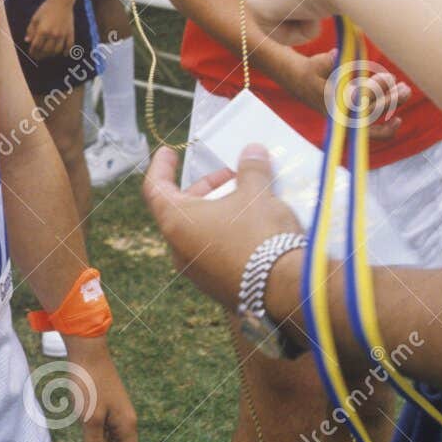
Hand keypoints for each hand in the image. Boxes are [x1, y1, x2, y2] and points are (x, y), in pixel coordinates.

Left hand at [25, 0, 74, 58]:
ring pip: (57, 50)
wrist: (61, 2)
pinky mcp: (70, 33)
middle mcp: (52, 35)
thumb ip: (30, 30)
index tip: (31, 54)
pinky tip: (63, 54)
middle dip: (40, 55)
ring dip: (51, 55)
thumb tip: (27, 41)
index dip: (33, 52)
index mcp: (42, 30)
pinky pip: (69, 46)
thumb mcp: (35, 18)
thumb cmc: (46, 9)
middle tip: (38, 57)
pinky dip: (66, 52)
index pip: (36, 46)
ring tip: (48, 55)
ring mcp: (62, 35)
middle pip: (46, 51)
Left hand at [62, 338, 137, 441]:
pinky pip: (102, 430)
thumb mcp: (90, 418)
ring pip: (110, 441)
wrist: (87, 352)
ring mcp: (115, 413)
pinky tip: (84, 439)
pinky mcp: (105, 406)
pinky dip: (94, 438)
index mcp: (127, 426)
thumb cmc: (90, 383)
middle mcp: (125, 422)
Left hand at [141, 144, 300, 306]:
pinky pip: (214, 252)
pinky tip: (253, 226)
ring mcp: (197, 272)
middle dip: (205, 188)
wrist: (286, 291)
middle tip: (230, 175)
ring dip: (219, 210)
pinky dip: (226, 233)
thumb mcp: (256, 193)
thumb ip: (251, 169)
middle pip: (181, 210)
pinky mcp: (217, 286)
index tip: (168, 153)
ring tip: (247, 197)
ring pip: (200, 232)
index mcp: (176, 224)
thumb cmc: (261, 236)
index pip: (155, 189)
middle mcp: (180, 250)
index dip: (160, 167)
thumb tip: (252, 151)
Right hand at [283, 49, 408, 142]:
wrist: (299, 81)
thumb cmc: (311, 70)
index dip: (376, 89)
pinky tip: (397, 119)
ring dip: (392, 107)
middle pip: (371, 112)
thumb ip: (327, 62)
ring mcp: (347, 118)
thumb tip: (335, 55)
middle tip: (405, 88)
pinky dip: (385, 128)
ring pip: (374, 120)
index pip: (359, 99)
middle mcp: (341, 113)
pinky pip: (371, 130)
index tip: (387, 77)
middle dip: (391, 100)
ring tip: (405, 92)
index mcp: (333, 100)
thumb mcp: (316, 63)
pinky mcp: (352, 119)